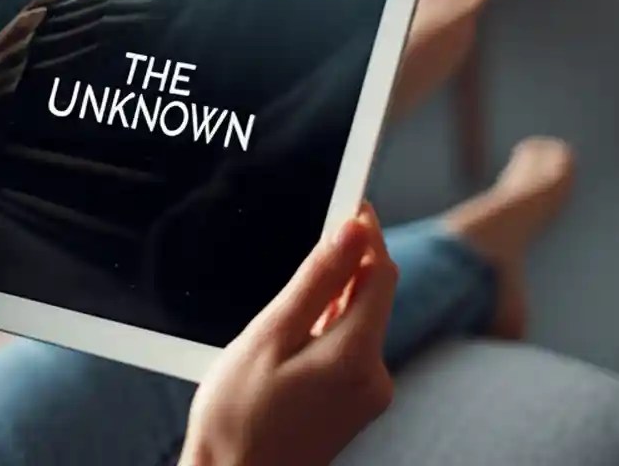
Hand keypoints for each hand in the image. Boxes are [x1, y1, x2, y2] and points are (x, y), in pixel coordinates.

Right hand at [180, 204, 397, 465]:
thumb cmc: (237, 415)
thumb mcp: (269, 337)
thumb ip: (316, 281)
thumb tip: (354, 230)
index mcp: (356, 356)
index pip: (381, 272)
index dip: (367, 233)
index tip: (348, 203)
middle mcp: (375, 377)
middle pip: (373, 297)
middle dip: (347, 265)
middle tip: (307, 239)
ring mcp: (368, 396)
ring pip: (360, 323)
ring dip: (333, 300)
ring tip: (283, 307)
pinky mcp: (355, 406)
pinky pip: (350, 350)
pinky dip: (328, 330)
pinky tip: (289, 340)